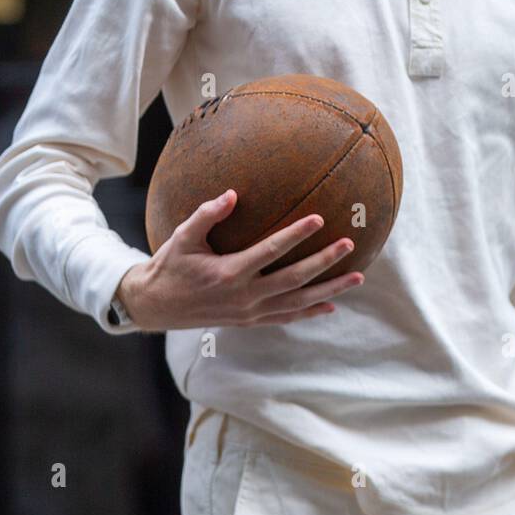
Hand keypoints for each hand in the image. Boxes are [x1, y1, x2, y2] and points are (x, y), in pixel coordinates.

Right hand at [116, 188, 363, 331]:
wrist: (156, 306)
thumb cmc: (171, 265)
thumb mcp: (183, 236)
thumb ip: (207, 214)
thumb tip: (233, 193)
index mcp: (229, 273)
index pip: (270, 251)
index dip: (295, 235)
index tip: (319, 219)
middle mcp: (244, 296)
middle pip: (293, 280)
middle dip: (324, 263)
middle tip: (349, 244)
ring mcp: (249, 312)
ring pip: (297, 303)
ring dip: (329, 290)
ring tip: (358, 278)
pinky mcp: (249, 321)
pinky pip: (286, 318)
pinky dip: (309, 313)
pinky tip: (331, 305)